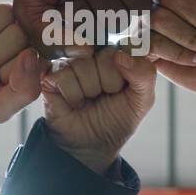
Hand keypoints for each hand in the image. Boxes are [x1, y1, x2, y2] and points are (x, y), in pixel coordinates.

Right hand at [42, 48, 156, 173]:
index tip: (123, 89)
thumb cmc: (116, 120)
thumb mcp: (142, 100)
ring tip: (88, 100)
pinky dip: (73, 96)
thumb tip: (122, 55)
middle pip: (105, 55)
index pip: (126, 48)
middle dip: (109, 83)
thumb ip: (144, 74)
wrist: (93, 145)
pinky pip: (65, 76)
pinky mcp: (51, 74)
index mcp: (117, 54)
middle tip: (104, 96)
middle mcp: (93, 53)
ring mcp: (71, 62)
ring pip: (84, 65)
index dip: (127, 72)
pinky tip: (74, 102)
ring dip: (90, 91)